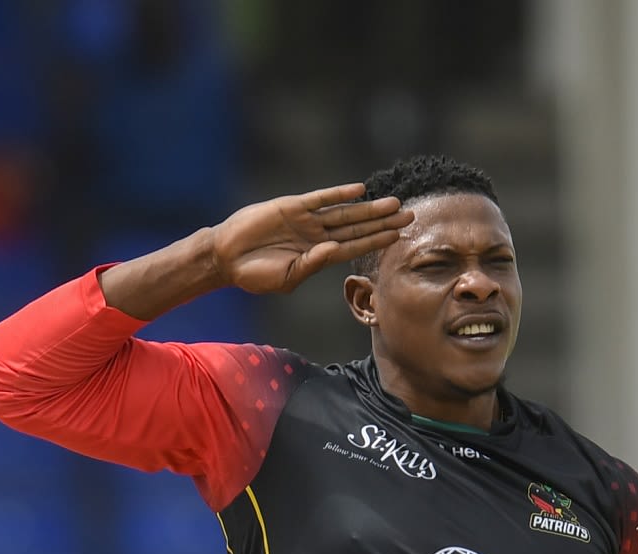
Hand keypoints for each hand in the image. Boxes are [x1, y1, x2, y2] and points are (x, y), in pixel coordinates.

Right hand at [209, 182, 413, 295]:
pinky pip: (320, 198)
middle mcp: (318, 236)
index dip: (377, 241)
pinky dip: (338, 193)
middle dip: (384, 222)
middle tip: (410, 215)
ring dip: (369, 208)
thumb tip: (333, 251)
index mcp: (319, 257)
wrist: (228, 258)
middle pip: (358, 227)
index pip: (355, 247)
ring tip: (394, 203)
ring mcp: (307, 220)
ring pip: (345, 212)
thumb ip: (311, 266)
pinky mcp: (293, 206)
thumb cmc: (255, 275)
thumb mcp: (286, 278)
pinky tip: (358, 190)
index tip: (399, 237)